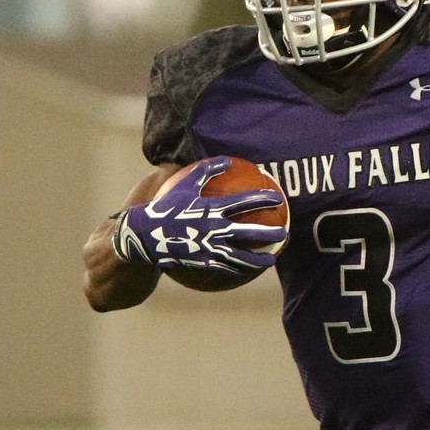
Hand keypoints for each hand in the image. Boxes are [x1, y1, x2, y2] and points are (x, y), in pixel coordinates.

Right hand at [114, 156, 285, 276]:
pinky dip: (240, 268)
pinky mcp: (202, 262)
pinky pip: (225, 267)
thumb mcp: (185, 184)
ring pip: (240, 256)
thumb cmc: (166, 206)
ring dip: (259, 258)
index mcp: (209, 209)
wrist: (144, 235)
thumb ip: (207, 170)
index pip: (242, 202)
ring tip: (273, 258)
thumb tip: (228, 159)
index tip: (278, 197)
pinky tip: (250, 269)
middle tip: (285, 232)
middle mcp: (212, 229)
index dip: (261, 199)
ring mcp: (207, 248)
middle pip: (247, 232)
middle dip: (269, 233)